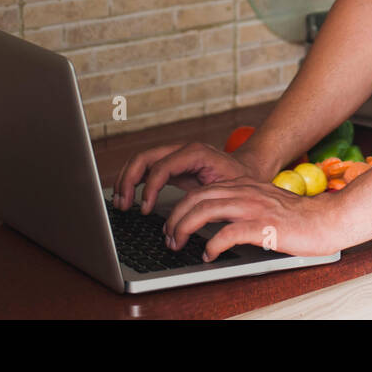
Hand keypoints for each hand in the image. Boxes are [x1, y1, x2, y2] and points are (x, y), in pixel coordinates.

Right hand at [111, 140, 264, 213]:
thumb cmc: (241, 181)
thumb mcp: (228, 191)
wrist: (249, 171)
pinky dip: (134, 181)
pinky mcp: (172, 165)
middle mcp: (182, 150)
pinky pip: (147, 169)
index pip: (162, 166)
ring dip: (127, 180)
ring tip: (121, 203)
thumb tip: (186, 221)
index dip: (150, 188)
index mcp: (196, 153)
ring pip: (141, 161)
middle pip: (145, 158)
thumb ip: (207, 201)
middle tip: (123, 205)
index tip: (145, 209)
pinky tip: (128, 198)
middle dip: (129, 180)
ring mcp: (175, 155)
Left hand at [161, 178, 346, 260]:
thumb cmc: (300, 218)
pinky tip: (209, 255)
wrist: (328, 219)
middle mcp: (246, 192)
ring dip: (185, 228)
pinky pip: (227, 233)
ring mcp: (254, 207)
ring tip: (179, 244)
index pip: (202, 190)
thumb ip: (244, 205)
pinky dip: (212, 245)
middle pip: (197, 198)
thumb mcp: (266, 203)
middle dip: (175, 218)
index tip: (173, 224)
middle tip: (169, 237)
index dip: (181, 208)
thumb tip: (220, 221)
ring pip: (205, 210)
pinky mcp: (263, 226)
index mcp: (245, 185)